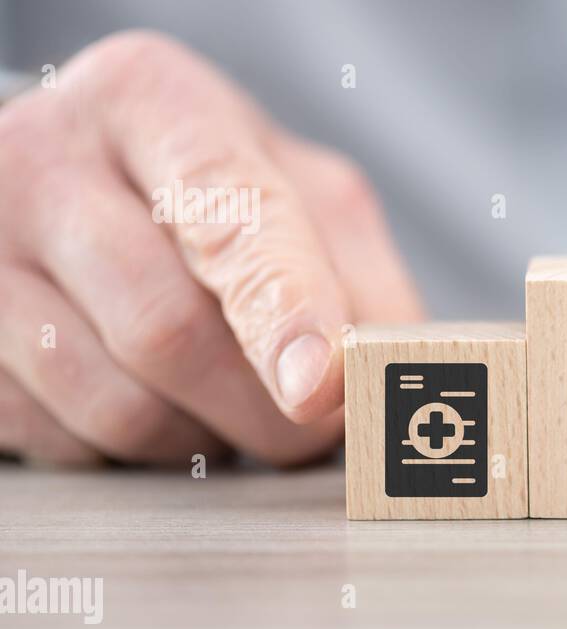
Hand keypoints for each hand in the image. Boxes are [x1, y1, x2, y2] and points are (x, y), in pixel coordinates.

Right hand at [0, 31, 422, 465]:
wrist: (79, 187)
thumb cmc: (215, 195)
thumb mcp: (303, 196)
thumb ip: (360, 275)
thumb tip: (387, 375)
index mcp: (152, 102)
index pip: (227, 214)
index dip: (284, 311)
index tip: (320, 387)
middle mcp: (44, 159)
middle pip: (169, 329)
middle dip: (266, 410)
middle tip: (313, 430)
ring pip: (117, 403)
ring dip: (206, 439)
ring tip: (233, 407)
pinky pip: (68, 440)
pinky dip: (142, 453)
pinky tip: (163, 407)